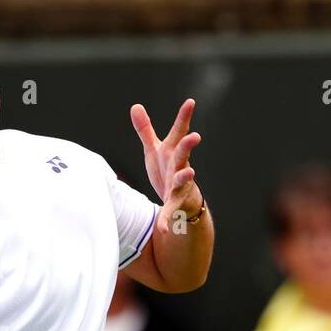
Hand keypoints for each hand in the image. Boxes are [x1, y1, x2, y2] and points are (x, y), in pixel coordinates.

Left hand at [130, 98, 203, 216]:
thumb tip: (135, 106)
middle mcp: (179, 166)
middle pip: (183, 154)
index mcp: (173, 152)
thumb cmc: (166, 170)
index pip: (179, 132)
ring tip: (189, 171)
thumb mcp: (154, 150)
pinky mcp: (175, 203)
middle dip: (187, 146)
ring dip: (185, 176)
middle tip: (195, 137)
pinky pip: (170, 211)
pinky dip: (166, 219)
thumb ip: (145, 130)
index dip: (184, 117)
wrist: (179, 200)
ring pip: (183, 179)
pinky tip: (162, 229)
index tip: (190, 102)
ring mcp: (179, 185)